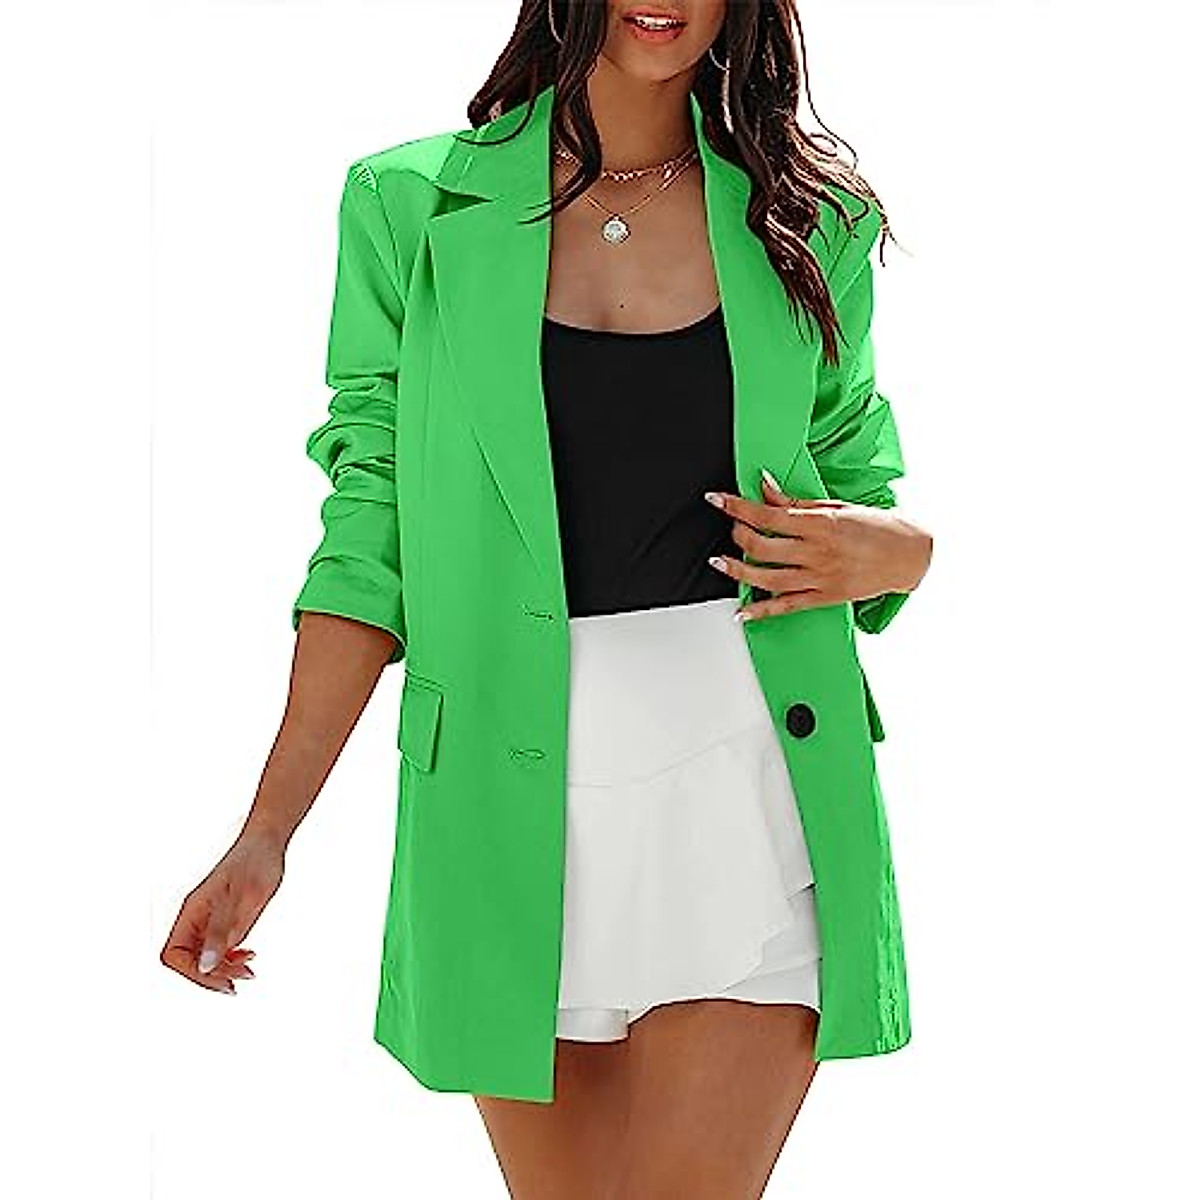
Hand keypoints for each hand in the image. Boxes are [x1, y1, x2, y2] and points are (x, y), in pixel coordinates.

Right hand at [159, 830, 284, 994]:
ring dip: (224, 969)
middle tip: (240, 980)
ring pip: (204, 956)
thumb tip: (205, 966)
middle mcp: (196, 916)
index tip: (221, 979)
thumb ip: (222, 931)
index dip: (193, 973)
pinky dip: (232, 957)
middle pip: (188, 960)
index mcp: (193, 910)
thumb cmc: (256, 862)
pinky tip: (249, 955)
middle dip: (212, 975)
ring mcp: (208, 917)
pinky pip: (217, 946)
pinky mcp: (222, 918)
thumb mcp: (244, 898)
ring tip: (249, 971)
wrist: (269, 841)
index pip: (174, 954)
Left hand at [705, 468, 931, 621]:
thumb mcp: (837, 506)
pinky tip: (742, 612)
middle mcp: (817, 552)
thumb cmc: (878, 527)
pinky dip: (760, 611)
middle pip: (761, 546)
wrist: (909, 555)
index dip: (737, 506)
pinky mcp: (823, 598)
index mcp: (821, 525)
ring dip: (737, 571)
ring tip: (719, 562)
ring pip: (766, 578)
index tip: (717, 499)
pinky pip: (785, 606)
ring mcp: (819, 578)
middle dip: (737, 534)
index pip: (768, 514)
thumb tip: (765, 488)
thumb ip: (797, 502)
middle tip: (731, 526)